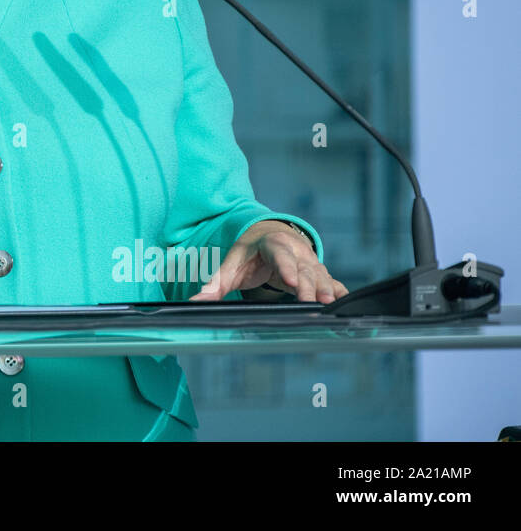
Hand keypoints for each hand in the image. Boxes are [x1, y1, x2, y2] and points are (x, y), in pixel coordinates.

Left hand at [187, 220, 349, 303]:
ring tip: (329, 304)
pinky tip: (345, 302)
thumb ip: (214, 284)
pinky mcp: (318, 272)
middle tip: (314, 301)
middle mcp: (294, 251)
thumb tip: (194, 303)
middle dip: (308, 285)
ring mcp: (309, 261)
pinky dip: (339, 290)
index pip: (279, 255)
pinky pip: (331, 281)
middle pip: (302, 268)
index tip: (290, 281)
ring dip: (325, 289)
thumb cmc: (249, 253)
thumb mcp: (231, 265)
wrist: (268, 236)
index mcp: (271, 245)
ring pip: (319, 275)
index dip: (286, 267)